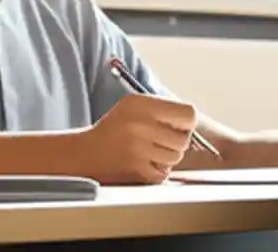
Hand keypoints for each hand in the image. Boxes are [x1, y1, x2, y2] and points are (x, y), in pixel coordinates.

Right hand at [80, 95, 196, 184]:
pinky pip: (164, 172)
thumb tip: (192, 121)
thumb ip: (162, 110)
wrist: (85, 153)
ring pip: (176, 157)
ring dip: (166, 158)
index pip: (188, 113)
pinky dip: (156, 171)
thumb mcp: (132, 107)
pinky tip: (141, 163)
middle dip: (174, 143)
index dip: (184, 123)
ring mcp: (138, 148)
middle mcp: (139, 124)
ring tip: (147, 152)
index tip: (173, 126)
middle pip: (183, 139)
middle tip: (157, 141)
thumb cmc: (114, 129)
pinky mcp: (138, 169)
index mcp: (140, 104)